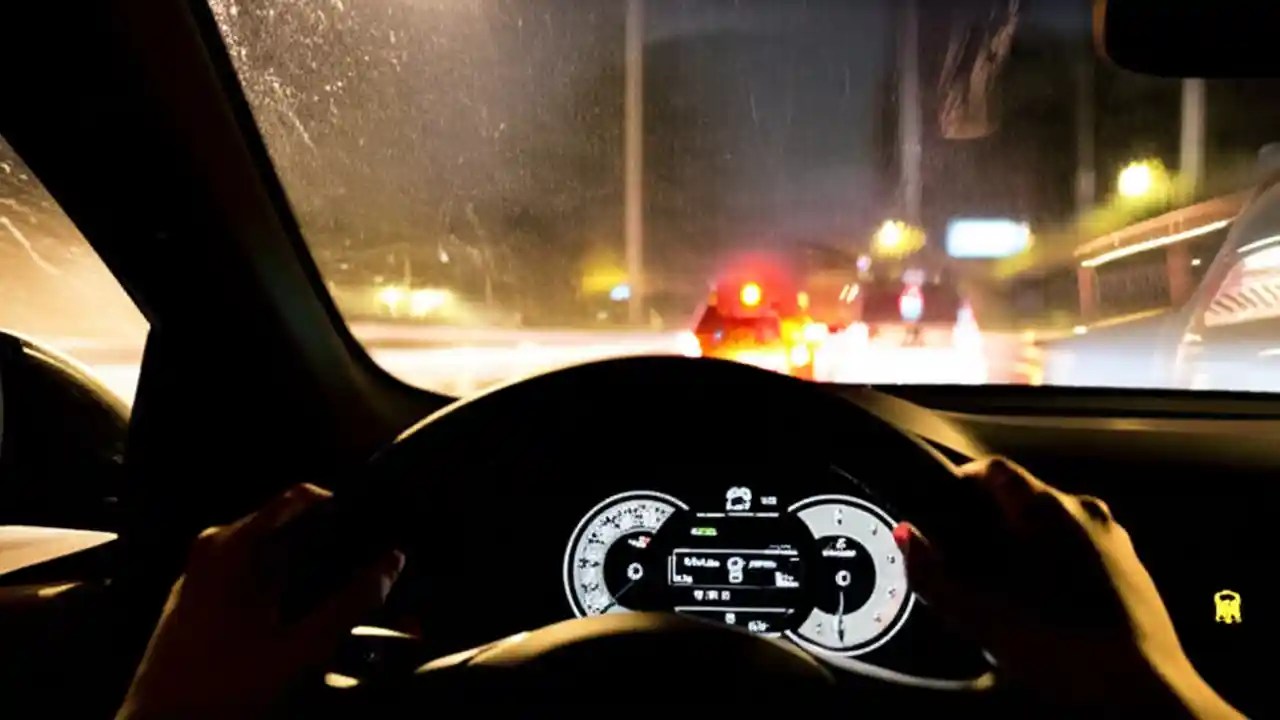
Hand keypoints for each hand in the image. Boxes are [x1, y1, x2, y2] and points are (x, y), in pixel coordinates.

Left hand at [116, 484, 403, 719]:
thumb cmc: (223, 686)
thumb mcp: (299, 648)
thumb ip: (350, 603)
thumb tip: (393, 561)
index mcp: (232, 544)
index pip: (300, 498)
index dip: (343, 509)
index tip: (375, 534)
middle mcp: (215, 546)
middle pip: (290, 527)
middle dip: (331, 549)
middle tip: (367, 577)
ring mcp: (205, 571)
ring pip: (274, 554)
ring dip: (310, 573)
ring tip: (342, 601)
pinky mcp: (204, 597)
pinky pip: (257, 576)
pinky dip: (286, 589)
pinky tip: (304, 621)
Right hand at [894, 458, 1241, 718]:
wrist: (1143, 691)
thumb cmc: (1067, 649)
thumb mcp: (979, 617)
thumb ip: (932, 575)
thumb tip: (908, 539)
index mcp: (1045, 509)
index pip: (993, 469)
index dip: (961, 480)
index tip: (945, 502)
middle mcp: (1083, 513)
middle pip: (1024, 497)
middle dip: (992, 520)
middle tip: (968, 554)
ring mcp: (1113, 540)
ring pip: (1056, 524)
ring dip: (1028, 544)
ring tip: (1007, 587)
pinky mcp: (1132, 569)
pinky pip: (1083, 550)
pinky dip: (1059, 565)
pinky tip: (1048, 605)